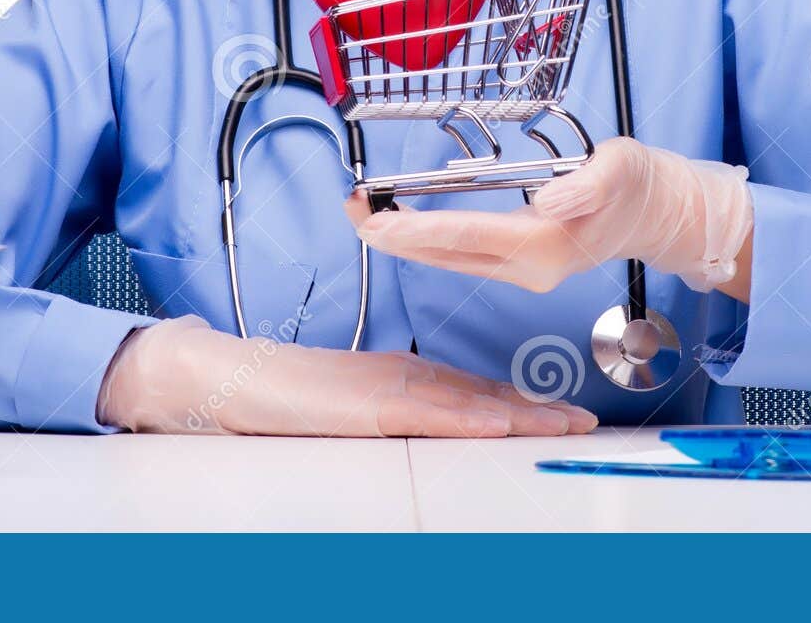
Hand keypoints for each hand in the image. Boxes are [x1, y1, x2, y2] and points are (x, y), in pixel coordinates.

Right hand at [98, 313, 598, 436]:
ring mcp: (385, 387)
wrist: (226, 376)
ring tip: (561, 425)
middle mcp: (402, 377)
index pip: (471, 393)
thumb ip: (384, 419)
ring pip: (465, 402)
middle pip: (481, 395)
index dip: (519, 404)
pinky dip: (464, 416)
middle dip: (535, 410)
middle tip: (583, 422)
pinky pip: (425, 413)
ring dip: (517, 414)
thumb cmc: (279, 399)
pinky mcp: (365, 403)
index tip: (560, 416)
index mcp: (399, 378)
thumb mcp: (346, 414)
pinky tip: (496, 421)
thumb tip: (420, 434)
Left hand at [345, 137, 753, 298]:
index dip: (414, 229)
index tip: (372, 220)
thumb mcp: (617, 169)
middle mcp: (526, 266)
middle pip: (444, 254)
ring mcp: (523, 269)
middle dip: (392, 235)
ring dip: (405, 240)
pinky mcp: (521, 262)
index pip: (463, 237)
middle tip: (348, 208)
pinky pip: (462, 255)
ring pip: (448, 259)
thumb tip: (546, 201)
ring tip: (364, 212)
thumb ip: (584, 186)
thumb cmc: (637, 184)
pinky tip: (406, 225)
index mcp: (542, 245)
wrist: (658, 212)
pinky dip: (428, 241)